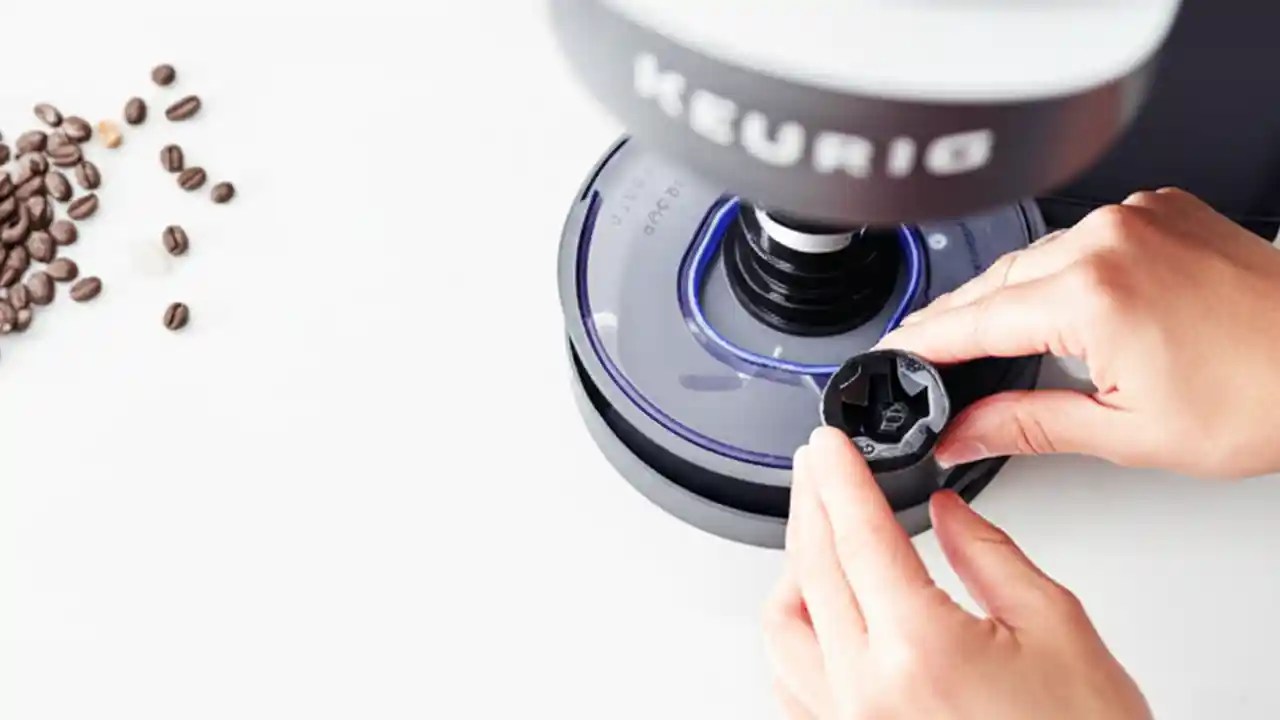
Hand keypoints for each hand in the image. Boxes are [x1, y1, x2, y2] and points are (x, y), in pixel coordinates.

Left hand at [763, 428, 1149, 719]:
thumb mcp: (1058, 629)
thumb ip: (991, 556)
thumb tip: (947, 513)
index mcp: (921, 650)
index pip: (860, 537)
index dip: (840, 479)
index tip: (828, 445)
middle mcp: (869, 692)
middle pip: (813, 571)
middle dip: (810, 505)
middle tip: (816, 467)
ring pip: (785, 628)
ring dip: (791, 569)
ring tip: (815, 533)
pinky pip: (792, 682)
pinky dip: (794, 633)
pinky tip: (812, 611)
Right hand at [879, 188, 1279, 478]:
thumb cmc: (1265, 397)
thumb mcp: (1128, 433)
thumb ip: (1026, 426)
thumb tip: (963, 434)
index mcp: (1092, 295)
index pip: (974, 320)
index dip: (923, 342)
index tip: (892, 355)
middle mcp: (1107, 240)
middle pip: (996, 281)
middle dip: (956, 320)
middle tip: (926, 357)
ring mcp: (1135, 218)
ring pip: (1035, 255)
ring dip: (1006, 294)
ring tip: (986, 339)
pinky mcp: (1158, 210)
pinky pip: (1080, 237)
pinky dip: (1056, 269)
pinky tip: (1053, 301)